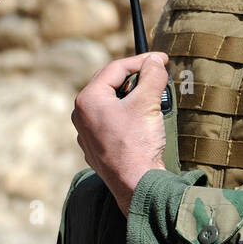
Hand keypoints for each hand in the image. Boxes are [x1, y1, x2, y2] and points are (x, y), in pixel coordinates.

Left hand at [72, 52, 169, 211]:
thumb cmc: (137, 144)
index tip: (161, 59)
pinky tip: (143, 122)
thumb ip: (152, 75)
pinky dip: (129, 117)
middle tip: (157, 75)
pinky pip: (113, 123)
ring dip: (133, 98)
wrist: (136, 184)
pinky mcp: (98, 148)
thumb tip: (155, 61)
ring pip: (112, 104)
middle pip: (111, 85)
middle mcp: (81, 115)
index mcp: (87, 99)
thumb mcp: (147, 102)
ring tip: (153, 99)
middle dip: (136, 79)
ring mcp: (87, 133)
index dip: (141, 60)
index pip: (115, 68)